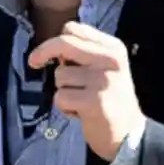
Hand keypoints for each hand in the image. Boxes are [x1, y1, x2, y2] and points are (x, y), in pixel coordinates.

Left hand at [27, 21, 144, 160]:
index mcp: (113, 48)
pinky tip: (81, 113)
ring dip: (64, 91)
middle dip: (43, 52)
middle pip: (64, 43)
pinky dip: (65, 108)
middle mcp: (109, 60)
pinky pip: (60, 97)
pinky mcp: (92, 101)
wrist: (129, 135)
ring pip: (60, 75)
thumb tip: (53, 49)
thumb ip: (85, 55)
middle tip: (33, 62)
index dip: (56, 39)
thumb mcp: (107, 69)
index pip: (76, 29)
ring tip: (81, 101)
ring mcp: (101, 80)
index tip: (46, 52)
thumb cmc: (112, 101)